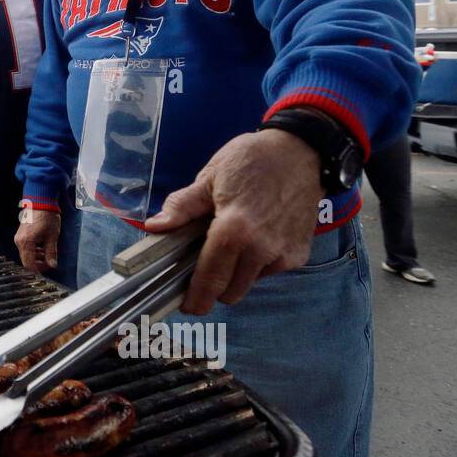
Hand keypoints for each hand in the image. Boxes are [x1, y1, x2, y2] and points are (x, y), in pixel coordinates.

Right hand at [15, 209, 60, 273]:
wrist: (40, 201)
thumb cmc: (47, 217)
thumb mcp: (52, 236)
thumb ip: (51, 253)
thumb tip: (52, 265)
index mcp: (26, 243)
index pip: (29, 264)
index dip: (39, 269)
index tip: (48, 268)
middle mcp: (19, 241)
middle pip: (27, 260)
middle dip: (38, 263)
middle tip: (50, 262)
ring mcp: (19, 238)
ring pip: (26, 254)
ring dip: (37, 257)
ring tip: (48, 254)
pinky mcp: (21, 234)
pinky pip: (26, 247)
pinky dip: (34, 250)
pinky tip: (43, 248)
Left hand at [143, 130, 322, 314]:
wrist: (301, 151)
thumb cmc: (252, 160)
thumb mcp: (210, 176)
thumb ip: (182, 207)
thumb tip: (154, 227)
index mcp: (233, 231)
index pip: (210, 280)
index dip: (196, 298)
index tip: (186, 305)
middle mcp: (261, 249)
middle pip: (230, 292)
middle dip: (214, 287)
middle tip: (203, 269)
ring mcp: (283, 254)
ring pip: (250, 283)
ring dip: (235, 275)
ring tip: (231, 245)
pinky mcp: (299, 254)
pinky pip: (270, 271)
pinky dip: (258, 264)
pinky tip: (255, 237)